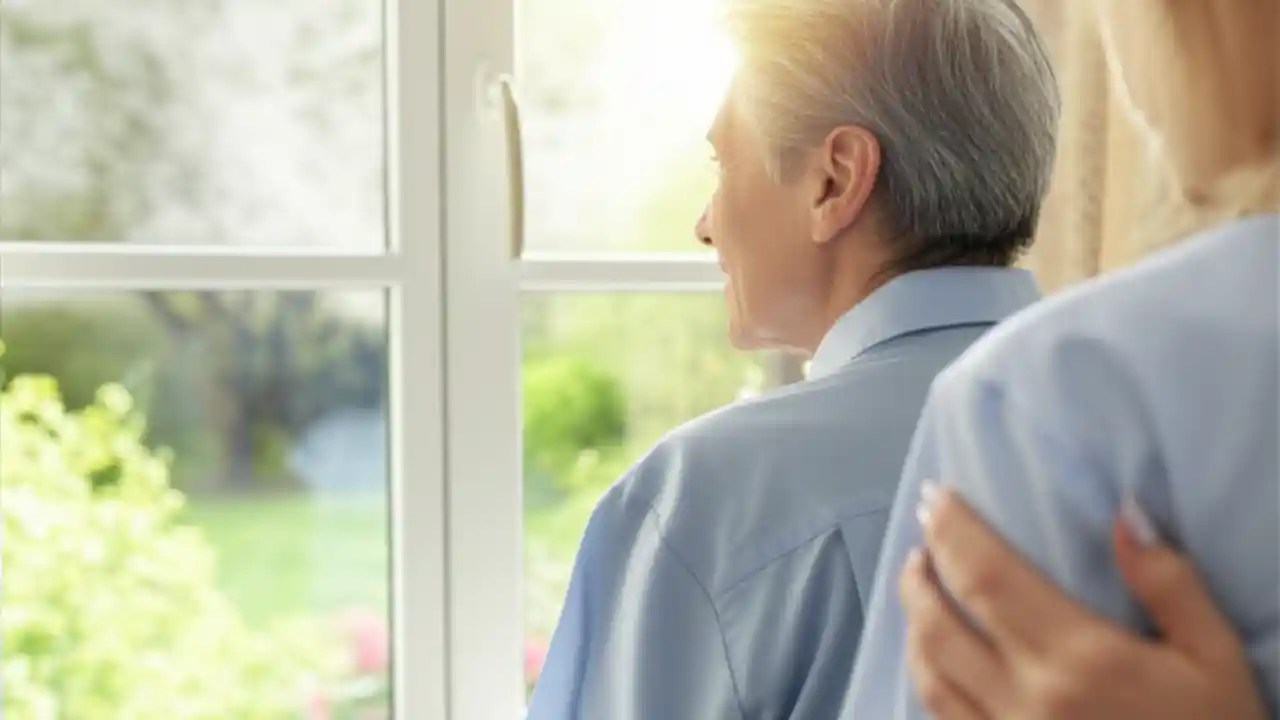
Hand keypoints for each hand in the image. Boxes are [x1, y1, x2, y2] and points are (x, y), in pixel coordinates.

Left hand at [899, 485, 1266, 719]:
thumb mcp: (1215, 657)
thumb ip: (1168, 583)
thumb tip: (1125, 513)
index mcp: (1079, 659)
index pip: (988, 577)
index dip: (952, 531)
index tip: (935, 496)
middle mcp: (1027, 698)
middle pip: (942, 622)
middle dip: (920, 569)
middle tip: (921, 526)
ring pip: (929, 673)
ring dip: (912, 620)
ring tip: (916, 582)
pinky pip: (941, 715)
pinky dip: (925, 674)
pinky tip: (931, 652)